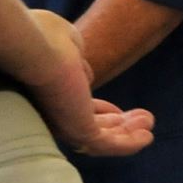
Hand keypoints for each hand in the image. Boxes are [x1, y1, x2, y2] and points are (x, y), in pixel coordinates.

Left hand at [20, 10, 155, 156]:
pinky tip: (147, 135)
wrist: (33, 47)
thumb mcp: (65, 44)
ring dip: (128, 133)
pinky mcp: (79, 131)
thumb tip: (84, 74)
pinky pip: (108, 145)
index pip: (76, 111)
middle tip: (141, 119)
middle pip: (90, 128)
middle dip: (118, 125)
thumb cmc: (41, 37)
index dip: (100, 112)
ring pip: (101, 138)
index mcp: (48, 96)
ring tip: (149, 123)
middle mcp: (53, 115)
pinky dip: (129, 144)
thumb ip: (76, 59)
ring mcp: (65, 125)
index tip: (118, 112)